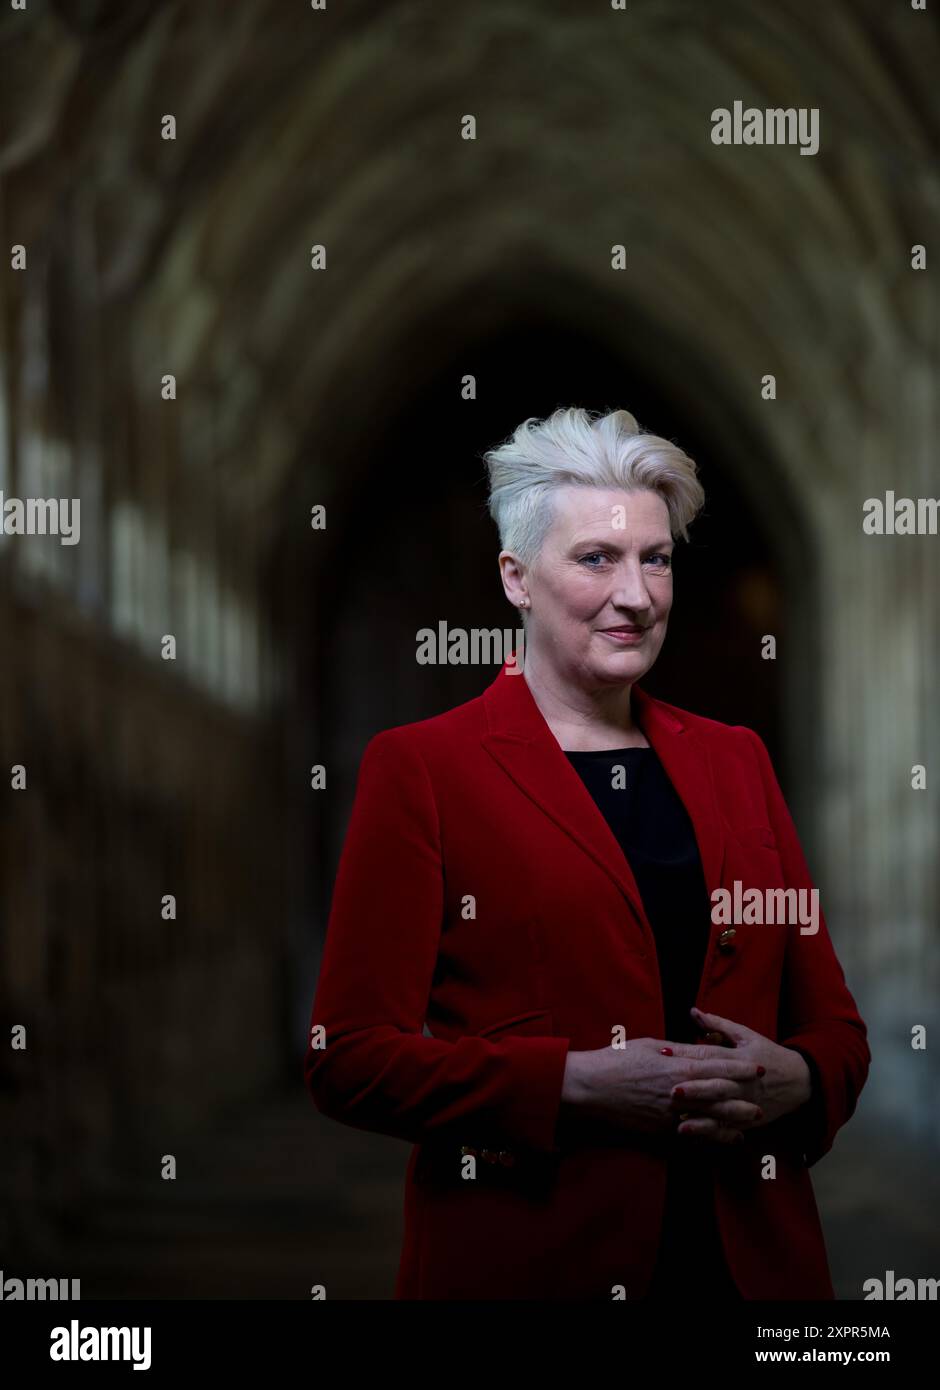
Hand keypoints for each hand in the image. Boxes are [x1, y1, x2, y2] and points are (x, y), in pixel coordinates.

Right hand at [561, 1034, 764, 1142]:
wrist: (590, 1088)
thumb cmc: (616, 1060)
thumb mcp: (648, 1045)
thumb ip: (676, 1049)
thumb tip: (697, 1049)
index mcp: (675, 1066)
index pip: (715, 1065)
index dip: (738, 1066)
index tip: (757, 1066)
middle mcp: (678, 1091)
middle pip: (718, 1093)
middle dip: (742, 1094)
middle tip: (762, 1097)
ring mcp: (670, 1113)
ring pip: (709, 1116)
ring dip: (732, 1118)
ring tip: (751, 1120)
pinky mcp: (660, 1128)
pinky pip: (693, 1133)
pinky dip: (712, 1135)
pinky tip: (725, 1137)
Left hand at [669, 1007, 811, 1141]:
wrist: (800, 1081)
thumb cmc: (768, 1054)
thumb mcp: (746, 1035)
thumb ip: (718, 1025)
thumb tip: (693, 1011)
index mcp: (739, 1058)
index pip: (710, 1056)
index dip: (687, 1054)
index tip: (663, 1052)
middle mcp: (742, 1082)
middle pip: (715, 1084)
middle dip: (693, 1086)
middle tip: (669, 1086)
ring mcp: (745, 1103)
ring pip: (720, 1109)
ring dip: (698, 1112)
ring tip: (676, 1113)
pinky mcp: (747, 1120)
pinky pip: (725, 1128)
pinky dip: (707, 1130)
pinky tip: (688, 1131)